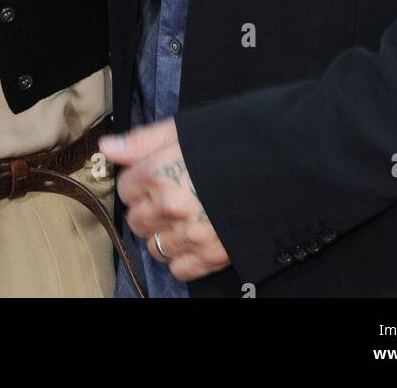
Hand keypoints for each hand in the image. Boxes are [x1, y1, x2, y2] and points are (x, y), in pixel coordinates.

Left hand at [99, 118, 229, 281]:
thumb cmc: (237, 138)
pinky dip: (184, 257)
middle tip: (171, 194)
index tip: (155, 174)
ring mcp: (191, 234)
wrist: (289, 160)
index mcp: (160, 172)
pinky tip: (196, 236)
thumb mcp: (185, 129)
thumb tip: (107, 149)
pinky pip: (180, 269)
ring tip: (186, 215)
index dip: (139, 180)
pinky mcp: (214, 255)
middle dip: (148, 207)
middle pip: (137, 220)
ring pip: (154, 247)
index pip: (126, 188)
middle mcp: (171, 207)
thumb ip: (143, 141)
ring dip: (164, 233)